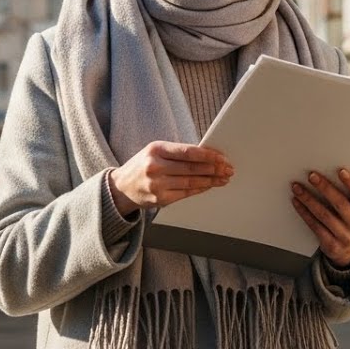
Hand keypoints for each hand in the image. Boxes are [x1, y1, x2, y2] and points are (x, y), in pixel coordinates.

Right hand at [109, 141, 232, 213]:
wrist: (121, 187)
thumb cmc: (143, 165)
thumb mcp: (155, 151)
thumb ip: (177, 152)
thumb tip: (207, 155)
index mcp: (156, 149)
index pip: (188, 152)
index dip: (208, 155)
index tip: (222, 157)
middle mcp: (155, 167)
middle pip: (191, 168)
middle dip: (213, 168)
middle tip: (228, 168)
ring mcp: (157, 184)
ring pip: (191, 182)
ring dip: (211, 180)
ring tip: (223, 178)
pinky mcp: (160, 199)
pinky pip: (185, 193)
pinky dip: (200, 189)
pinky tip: (209, 185)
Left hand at [290, 168, 349, 267]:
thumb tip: (330, 172)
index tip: (341, 171)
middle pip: (340, 203)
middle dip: (324, 187)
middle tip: (312, 176)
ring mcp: (345, 237)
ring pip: (324, 214)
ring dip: (308, 199)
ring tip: (297, 187)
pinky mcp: (331, 245)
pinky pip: (315, 226)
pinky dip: (304, 212)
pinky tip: (297, 202)